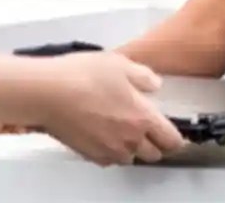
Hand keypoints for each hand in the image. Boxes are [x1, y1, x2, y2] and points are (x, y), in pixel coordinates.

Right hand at [36, 52, 185, 165]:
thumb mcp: (121, 64)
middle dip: (156, 144)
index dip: (177, 137)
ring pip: (131, 159)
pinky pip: (109, 160)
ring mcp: (108, 150)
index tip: (175, 132)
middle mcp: (129, 140)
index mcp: (143, 118)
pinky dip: (111, 151)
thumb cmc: (83, 76)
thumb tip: (155, 85)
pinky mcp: (89, 154)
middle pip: (154, 155)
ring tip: (125, 131)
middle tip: (150, 130)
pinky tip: (105, 134)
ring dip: (133, 149)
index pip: (172, 140)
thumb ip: (144, 76)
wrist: (48, 93)